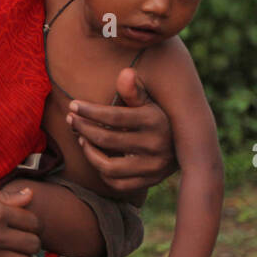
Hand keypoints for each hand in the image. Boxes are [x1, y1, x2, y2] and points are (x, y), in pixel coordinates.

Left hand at [65, 67, 177, 193]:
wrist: (186, 146)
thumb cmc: (157, 118)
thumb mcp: (149, 102)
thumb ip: (134, 90)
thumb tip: (125, 72)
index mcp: (155, 121)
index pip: (115, 117)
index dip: (90, 111)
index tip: (73, 105)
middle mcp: (156, 146)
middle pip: (107, 140)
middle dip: (83, 128)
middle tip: (71, 120)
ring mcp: (153, 168)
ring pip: (109, 167)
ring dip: (89, 152)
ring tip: (81, 138)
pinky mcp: (150, 182)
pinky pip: (117, 184)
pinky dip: (102, 172)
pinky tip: (96, 156)